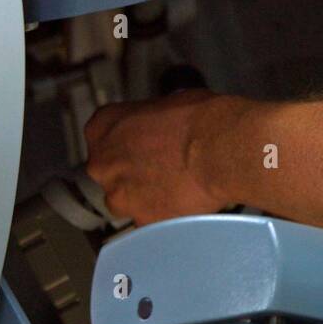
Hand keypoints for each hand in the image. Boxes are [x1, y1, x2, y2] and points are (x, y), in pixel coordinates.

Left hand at [84, 90, 236, 226]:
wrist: (220, 152)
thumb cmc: (199, 121)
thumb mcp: (170, 101)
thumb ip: (151, 120)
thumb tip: (160, 125)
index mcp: (104, 126)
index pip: (102, 131)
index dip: (127, 135)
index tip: (141, 137)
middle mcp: (104, 163)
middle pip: (109, 169)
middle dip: (131, 167)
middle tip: (160, 161)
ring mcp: (120, 196)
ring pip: (125, 198)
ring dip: (144, 193)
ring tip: (174, 183)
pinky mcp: (141, 222)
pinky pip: (148, 219)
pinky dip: (162, 213)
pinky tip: (183, 200)